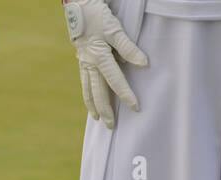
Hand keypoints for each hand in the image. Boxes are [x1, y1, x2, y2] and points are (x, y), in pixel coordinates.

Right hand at [64, 0, 147, 128]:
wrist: (77, 6)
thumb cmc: (97, 16)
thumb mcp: (115, 29)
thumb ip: (128, 48)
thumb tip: (143, 64)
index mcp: (99, 58)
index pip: (116, 81)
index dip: (126, 95)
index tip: (135, 108)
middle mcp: (90, 64)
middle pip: (99, 93)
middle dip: (106, 110)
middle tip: (111, 126)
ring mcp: (83, 63)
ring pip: (88, 90)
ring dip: (93, 106)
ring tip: (98, 119)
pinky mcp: (81, 60)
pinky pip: (84, 82)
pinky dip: (87, 94)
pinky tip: (90, 100)